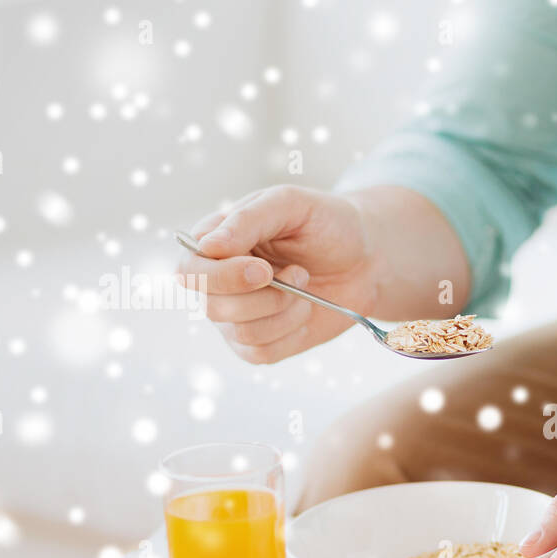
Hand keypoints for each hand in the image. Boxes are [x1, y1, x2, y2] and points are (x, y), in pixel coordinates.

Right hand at [176, 185, 379, 363]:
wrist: (367, 259)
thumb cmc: (327, 224)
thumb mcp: (291, 204)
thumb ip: (248, 219)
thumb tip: (208, 246)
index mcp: (215, 242)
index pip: (190, 270)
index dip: (222, 277)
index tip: (265, 270)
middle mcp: (218, 281)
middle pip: (212, 307)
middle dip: (265, 296)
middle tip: (300, 273)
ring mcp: (237, 314)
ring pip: (241, 332)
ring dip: (284, 312)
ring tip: (306, 287)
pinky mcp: (261, 341)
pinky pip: (260, 353)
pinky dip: (291, 333)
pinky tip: (305, 310)